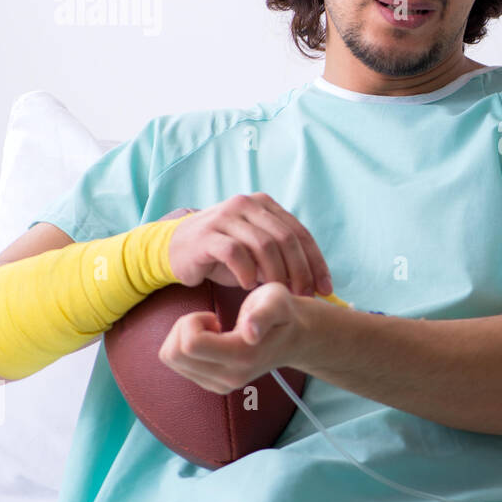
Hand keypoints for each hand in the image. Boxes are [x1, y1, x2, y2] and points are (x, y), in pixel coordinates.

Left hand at [157, 281, 310, 393]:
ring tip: (212, 330)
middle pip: (173, 355)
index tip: (214, 317)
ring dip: (183, 337)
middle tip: (209, 321)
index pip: (190, 345)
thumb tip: (250, 333)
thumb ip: (264, 314)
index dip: (193, 322)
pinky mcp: (213, 386)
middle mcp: (229, 378)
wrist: (296, 337)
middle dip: (183, 328)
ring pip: (171, 360)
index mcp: (242, 357)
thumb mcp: (277, 300)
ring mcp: (221, 385)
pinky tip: (212, 341)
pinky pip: (178, 365)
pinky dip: (186, 348)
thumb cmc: (283, 312)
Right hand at [167, 193, 332, 297]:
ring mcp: (226, 216)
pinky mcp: (207, 234)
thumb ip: (282, 258)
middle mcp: (247, 204)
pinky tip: (250, 286)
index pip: (299, 233)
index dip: (316, 262)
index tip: (326, 289)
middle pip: (286, 239)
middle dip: (300, 271)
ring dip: (276, 274)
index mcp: (264, 205)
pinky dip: (247, 272)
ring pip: (264, 245)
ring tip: (278, 294)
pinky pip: (236, 253)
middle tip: (304, 296)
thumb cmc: (222, 256)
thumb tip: (316, 283)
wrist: (175, 250)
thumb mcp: (257, 253)